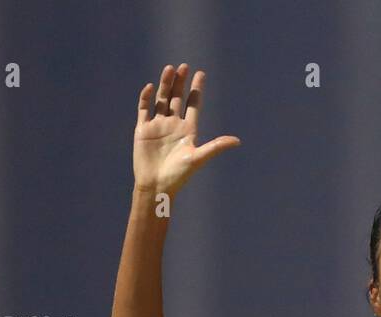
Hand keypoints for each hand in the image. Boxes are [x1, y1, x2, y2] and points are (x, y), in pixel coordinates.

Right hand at [134, 64, 240, 196]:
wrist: (156, 186)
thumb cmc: (178, 175)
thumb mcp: (198, 158)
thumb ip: (216, 146)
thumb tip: (237, 141)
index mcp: (188, 130)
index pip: (194, 105)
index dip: (197, 90)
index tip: (201, 73)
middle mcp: (173, 125)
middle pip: (177, 98)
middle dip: (180, 82)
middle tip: (184, 67)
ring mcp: (158, 126)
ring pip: (161, 100)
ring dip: (165, 85)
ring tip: (169, 69)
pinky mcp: (143, 130)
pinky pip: (144, 109)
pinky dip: (146, 98)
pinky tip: (151, 87)